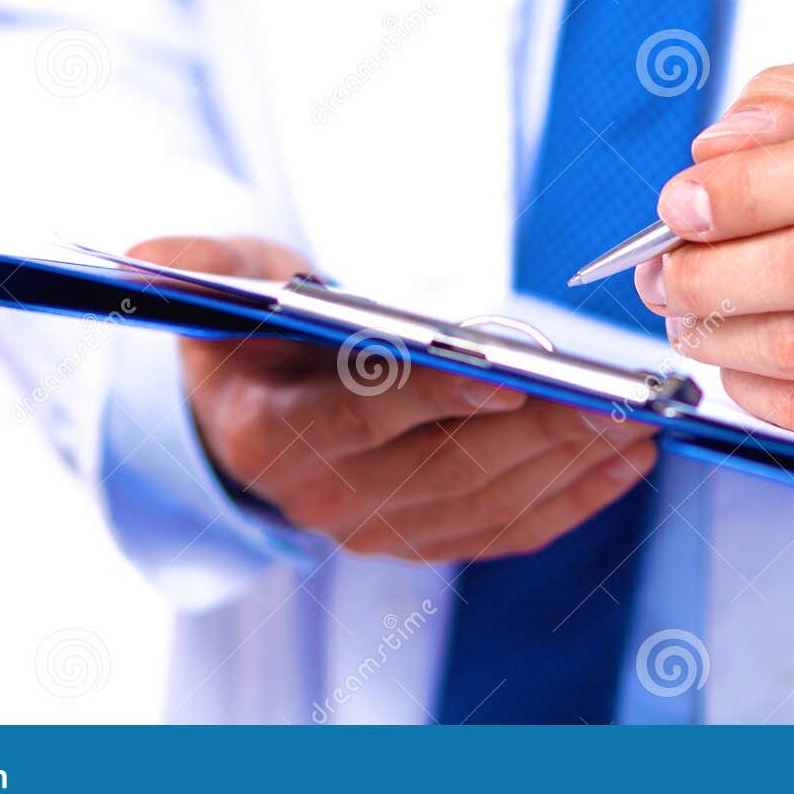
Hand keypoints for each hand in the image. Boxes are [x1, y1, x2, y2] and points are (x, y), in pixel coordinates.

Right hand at [128, 236, 657, 562]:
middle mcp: (323, 496)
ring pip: (487, 503)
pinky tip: (625, 464)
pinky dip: (571, 501)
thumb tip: (156, 254)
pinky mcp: (422, 539)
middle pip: (444, 465)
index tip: (504, 378)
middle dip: (537, 432)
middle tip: (615, 398)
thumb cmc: (250, 335)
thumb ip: (196, 265)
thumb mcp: (215, 285)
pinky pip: (504, 530)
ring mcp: (376, 528)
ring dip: (569, 466)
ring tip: (637, 423)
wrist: (252, 410)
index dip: (430, 398)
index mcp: (270, 432)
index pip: (358, 417)